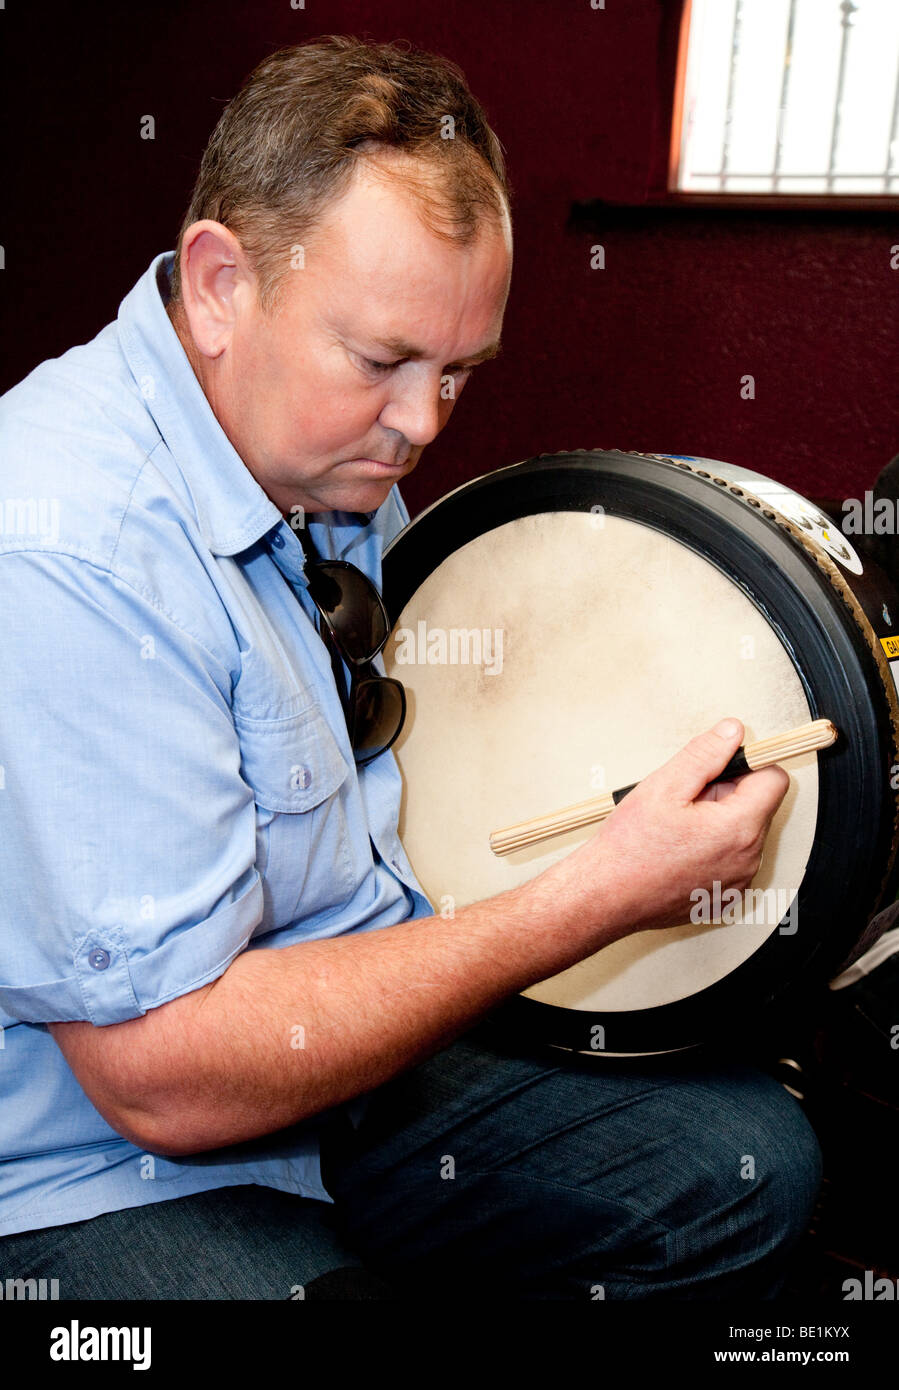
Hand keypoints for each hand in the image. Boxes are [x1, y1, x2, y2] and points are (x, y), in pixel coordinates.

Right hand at [534, 718, 789, 948]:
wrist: (607, 895)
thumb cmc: (631, 846)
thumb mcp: (664, 786)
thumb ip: (706, 754)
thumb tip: (733, 732)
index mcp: (739, 828)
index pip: (774, 780)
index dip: (748, 766)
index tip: (719, 769)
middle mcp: (748, 859)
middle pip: (758, 807)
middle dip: (728, 795)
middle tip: (685, 801)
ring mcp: (738, 882)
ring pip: (744, 834)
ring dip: (721, 822)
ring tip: (679, 828)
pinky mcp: (725, 896)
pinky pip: (733, 860)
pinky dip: (714, 850)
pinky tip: (681, 851)